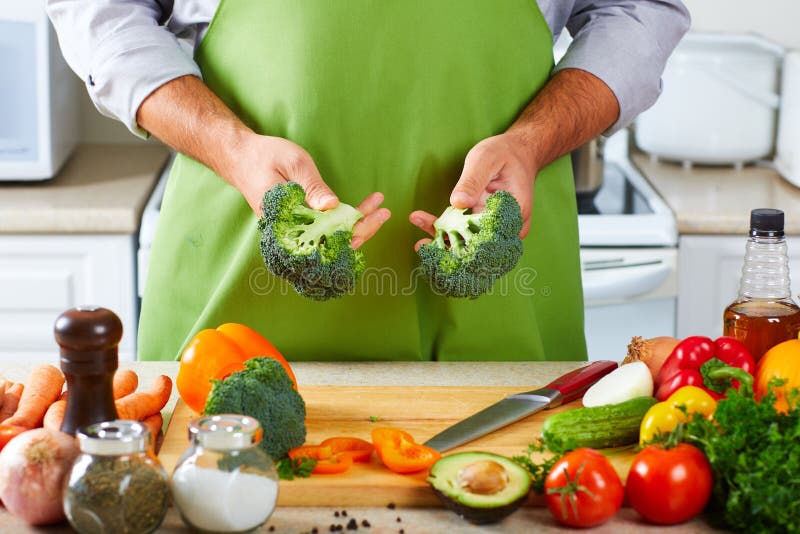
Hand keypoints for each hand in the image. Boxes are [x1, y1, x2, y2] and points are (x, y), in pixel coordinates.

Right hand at [227, 133, 389, 247]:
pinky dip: (344, 221)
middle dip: (362, 230)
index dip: (354, 231)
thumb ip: (313, 187)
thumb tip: (333, 208)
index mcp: (285, 224)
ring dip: (356, 226)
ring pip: (330, 238)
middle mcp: (289, 235)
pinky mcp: (298, 226)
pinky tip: (362, 209)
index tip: (374, 217)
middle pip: (332, 244)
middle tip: (385, 212)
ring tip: (380, 208)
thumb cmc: (265, 156)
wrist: (240, 158)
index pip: (326, 238)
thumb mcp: (294, 164)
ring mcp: (293, 232)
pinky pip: (324, 230)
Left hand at [409, 132, 535, 248]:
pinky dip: (445, 233)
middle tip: (421, 246)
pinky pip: (465, 234)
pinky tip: (424, 224)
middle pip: (478, 247)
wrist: (517, 153)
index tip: (441, 245)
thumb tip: (458, 203)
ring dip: (443, 243)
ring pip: (469, 243)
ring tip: (419, 242)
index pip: (489, 239)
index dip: (464, 247)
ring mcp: (497, 228)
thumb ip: (473, 181)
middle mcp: (508, 227)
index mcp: (514, 214)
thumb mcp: (486, 160)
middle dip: (449, 251)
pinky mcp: (485, 225)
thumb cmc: (503, 153)